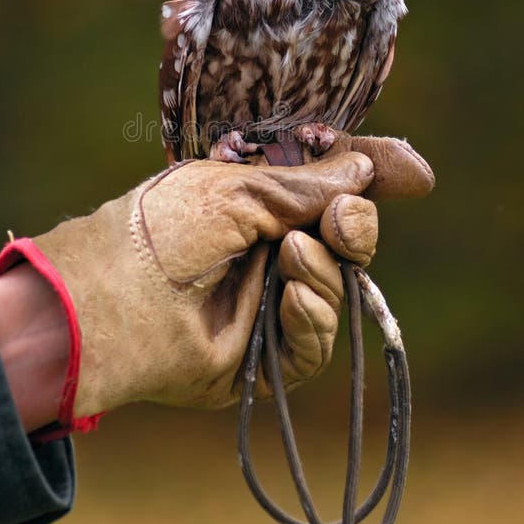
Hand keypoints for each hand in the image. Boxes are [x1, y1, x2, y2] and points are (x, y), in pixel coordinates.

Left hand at [0, 139, 432, 432]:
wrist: (110, 305)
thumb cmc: (161, 231)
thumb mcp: (236, 190)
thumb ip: (306, 183)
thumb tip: (364, 168)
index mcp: (252, 199)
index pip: (325, 184)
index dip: (367, 176)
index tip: (413, 172)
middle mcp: (264, 247)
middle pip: (342, 237)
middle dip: (354, 224)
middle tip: (341, 219)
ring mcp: (265, 302)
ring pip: (337, 287)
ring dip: (327, 269)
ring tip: (292, 254)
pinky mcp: (263, 355)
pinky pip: (316, 340)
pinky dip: (314, 316)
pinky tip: (292, 298)